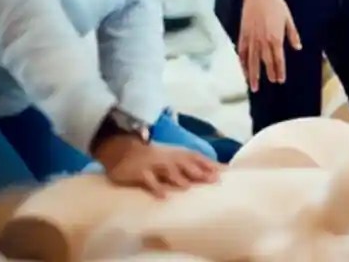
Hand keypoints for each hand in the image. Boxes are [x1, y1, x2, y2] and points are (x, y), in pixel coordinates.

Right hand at [96, 137, 219, 197]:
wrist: (124, 151)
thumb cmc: (155, 158)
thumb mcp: (174, 157)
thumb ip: (191, 164)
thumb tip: (215, 172)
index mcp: (178, 154)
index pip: (197, 157)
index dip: (210, 164)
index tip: (224, 172)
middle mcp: (169, 158)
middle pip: (186, 164)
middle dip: (199, 171)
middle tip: (212, 180)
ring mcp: (154, 165)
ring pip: (168, 170)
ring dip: (178, 177)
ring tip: (187, 187)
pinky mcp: (140, 173)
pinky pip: (149, 181)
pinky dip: (156, 188)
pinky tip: (163, 196)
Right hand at [237, 0, 301, 91]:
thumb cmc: (275, 5)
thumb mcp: (288, 19)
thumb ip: (292, 34)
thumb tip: (298, 47)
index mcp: (275, 38)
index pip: (278, 59)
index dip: (279, 70)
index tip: (280, 80)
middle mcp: (263, 41)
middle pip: (265, 62)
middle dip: (268, 74)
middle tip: (271, 82)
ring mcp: (251, 38)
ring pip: (251, 61)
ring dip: (252, 74)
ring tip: (253, 86)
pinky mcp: (243, 35)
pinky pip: (242, 52)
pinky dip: (242, 63)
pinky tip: (244, 70)